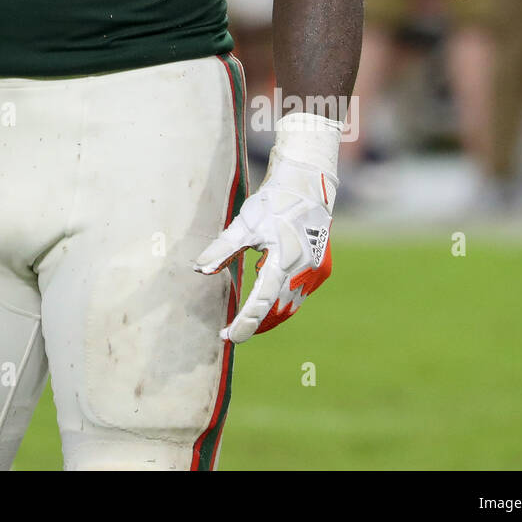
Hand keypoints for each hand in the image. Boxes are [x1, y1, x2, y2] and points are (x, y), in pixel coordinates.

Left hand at [194, 114, 338, 343]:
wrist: (309, 184)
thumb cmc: (274, 202)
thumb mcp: (244, 224)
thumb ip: (222, 249)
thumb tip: (199, 269)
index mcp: (283, 262)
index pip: (261, 304)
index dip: (244, 324)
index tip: (228, 337)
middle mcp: (303, 272)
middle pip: (277, 311)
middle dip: (255, 323)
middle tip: (232, 331)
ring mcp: (316, 273)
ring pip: (291, 305)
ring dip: (270, 314)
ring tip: (248, 320)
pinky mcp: (322, 269)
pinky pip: (299, 293)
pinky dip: (282, 299)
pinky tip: (269, 294)